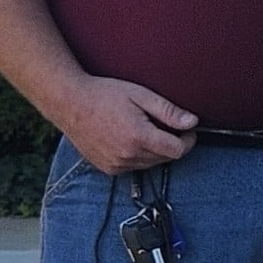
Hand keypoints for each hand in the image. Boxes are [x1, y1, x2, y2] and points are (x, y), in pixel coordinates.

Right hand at [59, 76, 197, 173]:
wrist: (69, 103)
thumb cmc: (104, 95)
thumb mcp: (141, 95)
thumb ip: (168, 111)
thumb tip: (192, 122)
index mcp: (138, 137)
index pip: (177, 150)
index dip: (187, 140)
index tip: (187, 130)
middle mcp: (127, 155)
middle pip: (165, 158)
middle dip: (171, 143)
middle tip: (163, 124)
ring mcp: (116, 164)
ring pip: (151, 164)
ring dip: (155, 150)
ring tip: (142, 128)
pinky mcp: (108, 168)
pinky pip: (134, 167)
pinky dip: (138, 156)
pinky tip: (129, 138)